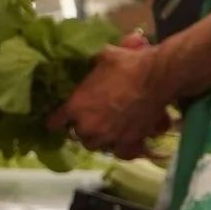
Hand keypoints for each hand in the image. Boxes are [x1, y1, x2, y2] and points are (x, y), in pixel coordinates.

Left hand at [47, 34, 174, 159]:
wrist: (156, 77)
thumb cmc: (126, 64)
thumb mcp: (101, 58)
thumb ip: (89, 67)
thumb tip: (88, 64)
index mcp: (76, 106)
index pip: (55, 122)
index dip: (56, 120)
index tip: (59, 119)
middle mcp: (89, 126)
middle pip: (77, 135)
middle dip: (81, 127)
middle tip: (89, 118)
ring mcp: (109, 136)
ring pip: (95, 145)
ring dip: (97, 138)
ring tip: (104, 129)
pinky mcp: (128, 142)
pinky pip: (118, 151)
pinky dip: (118, 146)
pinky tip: (121, 139)